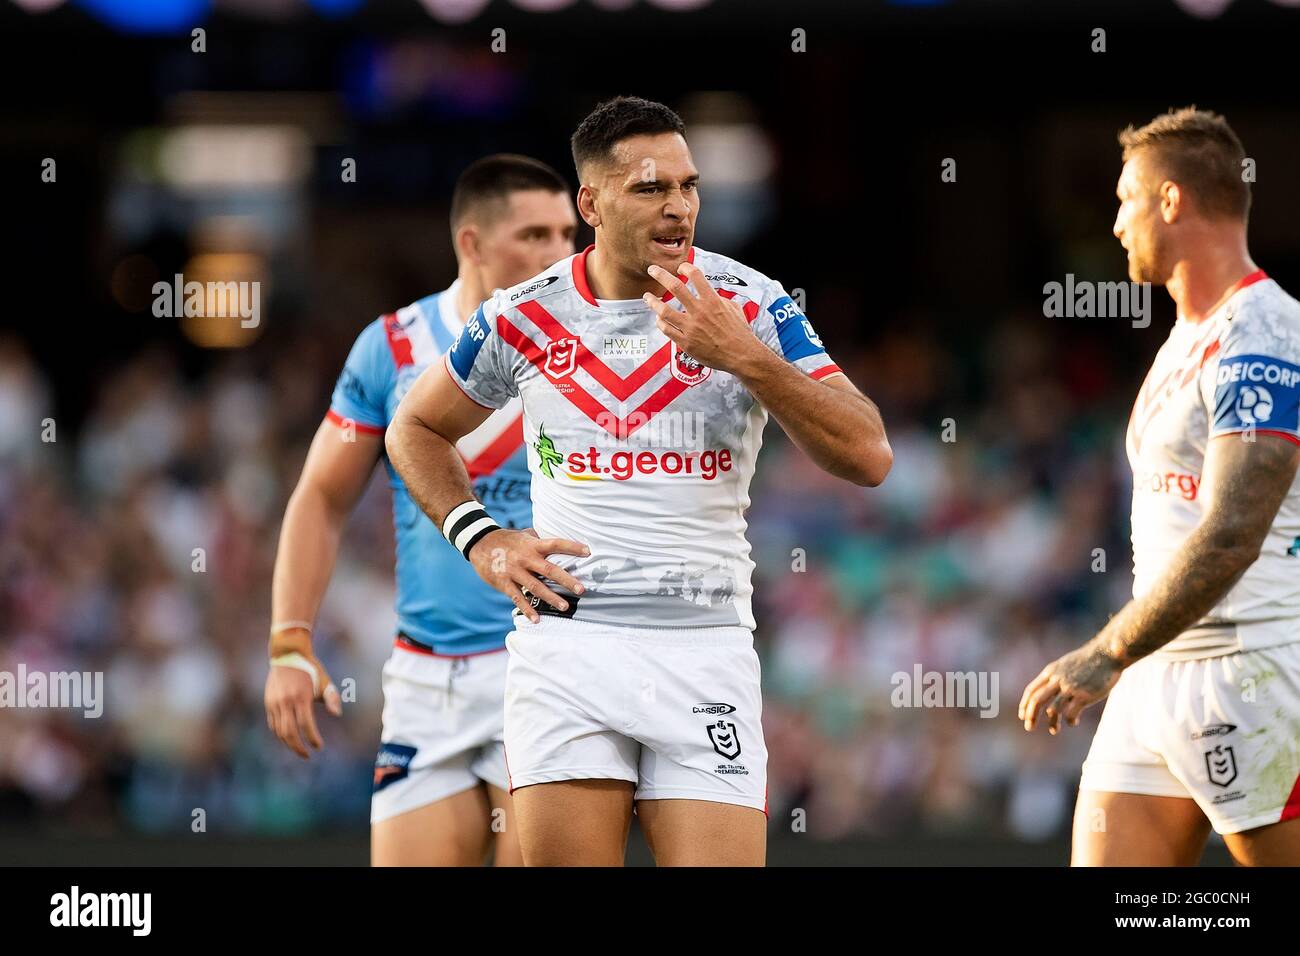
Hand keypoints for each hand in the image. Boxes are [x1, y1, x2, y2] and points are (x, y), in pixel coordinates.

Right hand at [264, 631, 342, 758]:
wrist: (288, 653)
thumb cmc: (311, 669)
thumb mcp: (325, 681)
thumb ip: (332, 698)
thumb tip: (337, 714)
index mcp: (301, 696)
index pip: (305, 725)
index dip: (312, 738)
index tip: (319, 747)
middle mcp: (285, 701)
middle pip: (289, 732)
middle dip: (298, 747)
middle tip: (307, 755)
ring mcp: (274, 702)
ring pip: (279, 730)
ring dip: (288, 743)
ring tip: (299, 749)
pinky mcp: (268, 702)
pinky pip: (273, 724)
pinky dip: (280, 734)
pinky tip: (289, 738)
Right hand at [469, 527, 588, 622]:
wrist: (478, 543)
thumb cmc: (505, 539)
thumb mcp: (523, 535)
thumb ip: (538, 539)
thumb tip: (553, 540)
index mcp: (532, 545)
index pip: (555, 544)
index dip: (572, 547)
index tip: (588, 552)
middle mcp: (525, 558)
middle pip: (549, 569)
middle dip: (566, 580)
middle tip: (581, 589)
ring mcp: (514, 571)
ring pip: (535, 586)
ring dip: (551, 598)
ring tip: (565, 607)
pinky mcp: (503, 582)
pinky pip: (517, 598)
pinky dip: (527, 609)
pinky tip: (537, 619)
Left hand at [642, 262, 764, 375]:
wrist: (741, 355)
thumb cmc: (740, 333)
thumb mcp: (734, 309)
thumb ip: (720, 300)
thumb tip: (713, 295)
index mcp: (712, 301)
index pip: (695, 275)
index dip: (685, 267)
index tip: (680, 267)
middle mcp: (699, 311)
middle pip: (675, 287)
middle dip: (660, 275)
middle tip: (652, 270)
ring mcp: (691, 328)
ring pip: (664, 310)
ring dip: (653, 301)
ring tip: (647, 297)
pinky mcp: (686, 342)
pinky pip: (667, 330)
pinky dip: (660, 322)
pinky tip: (659, 319)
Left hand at [1018, 643, 1124, 734]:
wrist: (1107, 654)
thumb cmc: (1088, 660)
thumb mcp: (1065, 663)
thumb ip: (1055, 675)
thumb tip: (1047, 688)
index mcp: (1051, 672)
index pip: (1031, 690)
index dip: (1025, 704)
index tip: (1023, 716)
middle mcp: (1057, 680)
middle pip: (1037, 700)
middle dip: (1031, 715)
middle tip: (1029, 727)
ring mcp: (1070, 688)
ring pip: (1053, 710)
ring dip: (1052, 722)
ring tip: (1054, 730)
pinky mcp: (1084, 696)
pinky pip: (1071, 713)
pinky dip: (1070, 721)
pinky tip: (1074, 721)